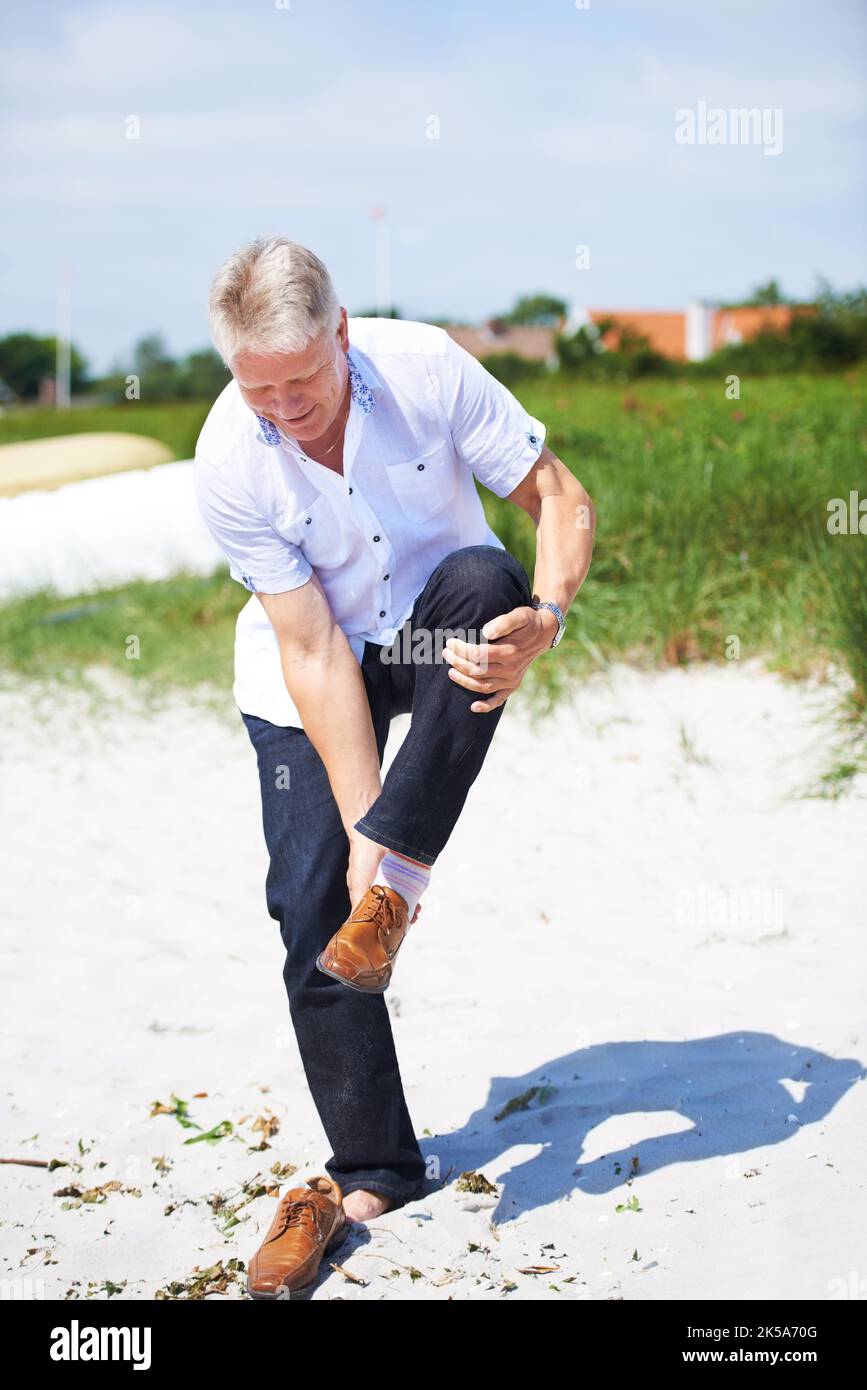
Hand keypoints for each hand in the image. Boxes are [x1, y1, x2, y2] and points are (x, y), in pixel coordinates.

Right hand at [346, 830, 422, 922]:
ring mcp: (398, 880)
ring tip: (415, 914)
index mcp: (370, 892)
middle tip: (408, 924)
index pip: (380, 912)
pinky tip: (419, 903)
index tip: (393, 932)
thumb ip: (357, 901)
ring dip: (411, 908)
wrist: (375, 832)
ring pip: (406, 899)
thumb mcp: (357, 882)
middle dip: (401, 916)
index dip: (386, 922)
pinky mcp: (409, 872)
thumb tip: (354, 922)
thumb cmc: (361, 856)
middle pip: (395, 907)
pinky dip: (417, 896)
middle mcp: (385, 887)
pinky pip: (415, 886)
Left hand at [442, 604, 557, 712]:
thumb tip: (486, 632)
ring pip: (483, 686)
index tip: (450, 642)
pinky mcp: (513, 686)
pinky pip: (499, 699)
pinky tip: (473, 707)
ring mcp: (512, 680)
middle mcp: (511, 669)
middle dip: (458, 662)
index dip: (461, 649)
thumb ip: (503, 623)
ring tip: (450, 672)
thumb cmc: (527, 622)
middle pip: (477, 670)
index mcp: (510, 652)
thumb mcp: (519, 616)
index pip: (478, 654)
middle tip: (446, 653)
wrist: (544, 633)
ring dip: (464, 681)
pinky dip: (486, 705)